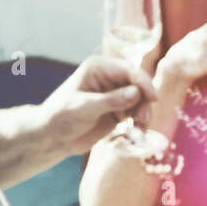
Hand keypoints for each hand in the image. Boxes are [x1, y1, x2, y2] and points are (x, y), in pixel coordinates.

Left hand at [41, 55, 157, 157]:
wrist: (53, 137)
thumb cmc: (61, 117)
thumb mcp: (84, 108)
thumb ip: (111, 101)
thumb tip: (136, 93)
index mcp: (99, 68)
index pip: (129, 70)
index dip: (143, 83)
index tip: (153, 99)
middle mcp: (110, 78)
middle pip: (139, 84)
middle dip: (145, 101)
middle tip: (143, 120)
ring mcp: (115, 94)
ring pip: (140, 99)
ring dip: (143, 113)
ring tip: (139, 130)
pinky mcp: (119, 110)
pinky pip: (136, 112)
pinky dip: (139, 122)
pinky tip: (136, 132)